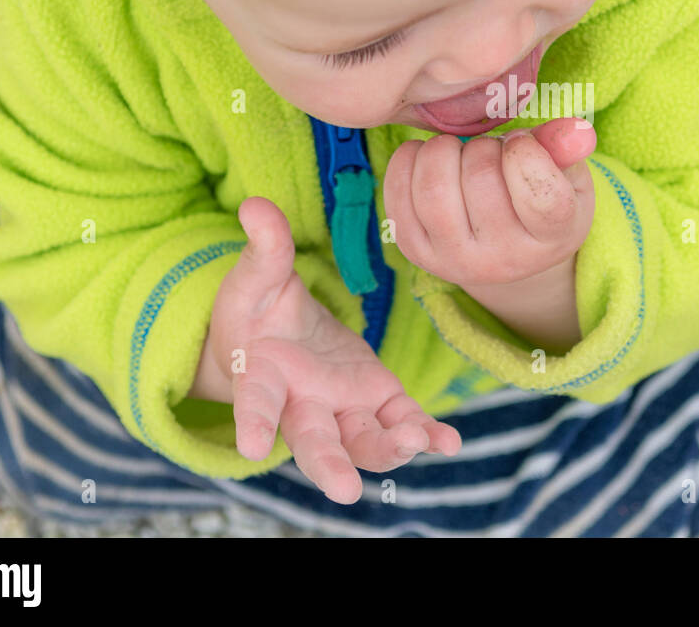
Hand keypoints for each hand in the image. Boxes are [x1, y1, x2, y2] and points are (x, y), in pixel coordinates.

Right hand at [200, 196, 461, 503]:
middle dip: (328, 465)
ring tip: (414, 445)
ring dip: (387, 447)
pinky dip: (426, 433)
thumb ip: (264, 246)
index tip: (249, 447)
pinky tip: (449, 441)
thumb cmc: (257, 311)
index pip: (254, 401)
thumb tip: (255, 206)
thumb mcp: (257, 276)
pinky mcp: (377, 399)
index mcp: (264, 376)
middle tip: (344, 492)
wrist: (278, 337)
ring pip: (363, 438)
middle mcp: (302, 403)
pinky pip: (402, 421)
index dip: (250, 421)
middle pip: (312, 441)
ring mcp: (343, 406)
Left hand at [383, 117, 596, 288]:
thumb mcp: (566, 175)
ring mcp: (454, 261)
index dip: (526, 154)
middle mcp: (502, 261)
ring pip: (433, 188)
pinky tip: (427, 156)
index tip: (520, 144)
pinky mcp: (415, 252)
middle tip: (488, 150)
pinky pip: (397, 194)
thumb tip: (577, 131)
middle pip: (480, 178)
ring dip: (442, 150)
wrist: (503, 247)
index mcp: (550, 239)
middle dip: (482, 146)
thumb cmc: (539, 198)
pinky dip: (409, 159)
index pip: (541, 198)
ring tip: (457, 150)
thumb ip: (566, 149)